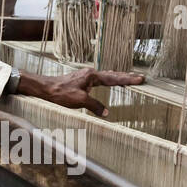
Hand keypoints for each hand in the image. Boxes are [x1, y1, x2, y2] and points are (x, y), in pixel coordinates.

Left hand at [15, 68, 144, 116]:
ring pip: (106, 76)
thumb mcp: (80, 101)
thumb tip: (106, 113)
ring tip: (127, 78)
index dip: (127, 79)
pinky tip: (108, 82)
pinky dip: (108, 80)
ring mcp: (86, 76)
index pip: (114, 78)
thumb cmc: (61, 93)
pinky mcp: (82, 80)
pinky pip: (99, 79)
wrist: (46, 88)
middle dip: (125, 77)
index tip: (140, 79)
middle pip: (112, 75)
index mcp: (92, 76)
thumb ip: (95, 106)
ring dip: (117, 78)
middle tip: (138, 77)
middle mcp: (90, 74)